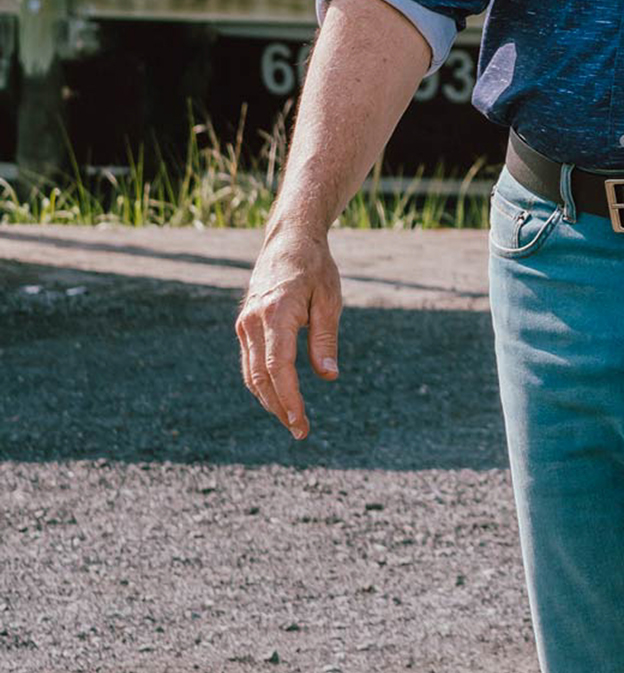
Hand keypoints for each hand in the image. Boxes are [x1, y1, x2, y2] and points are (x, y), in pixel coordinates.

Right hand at [234, 221, 341, 441]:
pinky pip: (250, 361)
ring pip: (251, 373)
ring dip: (268, 400)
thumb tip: (328, 378)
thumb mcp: (330, 301)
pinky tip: (278, 397)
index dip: (289, 400)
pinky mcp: (245, 324)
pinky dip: (262, 383)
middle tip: (300, 431)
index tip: (301, 424)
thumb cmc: (316, 269)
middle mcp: (253, 322)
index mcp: (276, 315)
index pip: (278, 369)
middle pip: (260, 377)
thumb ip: (325, 340)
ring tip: (291, 420)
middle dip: (279, 407)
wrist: (289, 241)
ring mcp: (244, 323)